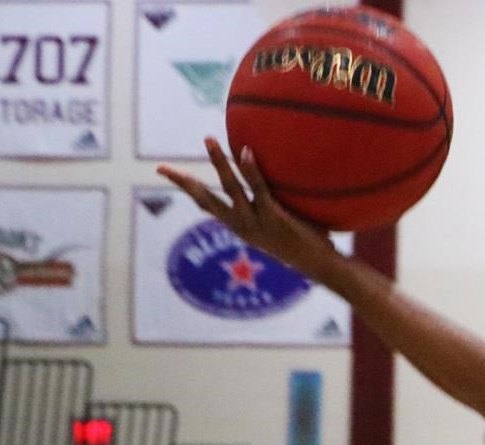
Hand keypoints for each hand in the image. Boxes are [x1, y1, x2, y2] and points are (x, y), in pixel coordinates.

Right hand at [157, 138, 339, 278]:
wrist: (322, 265)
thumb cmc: (306, 244)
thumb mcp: (278, 226)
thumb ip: (269, 208)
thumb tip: (268, 185)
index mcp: (240, 227)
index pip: (207, 205)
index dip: (187, 189)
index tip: (165, 173)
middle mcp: (243, 226)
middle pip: (206, 200)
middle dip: (184, 183)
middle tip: (162, 168)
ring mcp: (257, 223)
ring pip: (231, 189)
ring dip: (219, 163)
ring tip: (208, 139)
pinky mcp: (275, 218)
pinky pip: (260, 190)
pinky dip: (251, 170)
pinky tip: (246, 151)